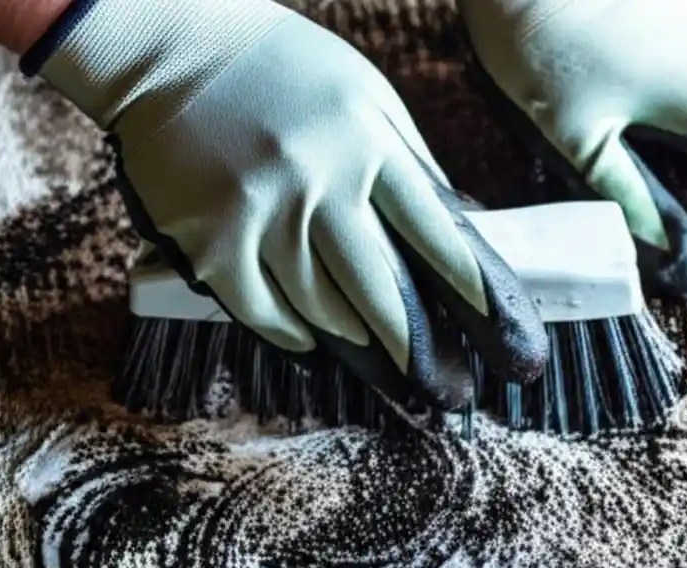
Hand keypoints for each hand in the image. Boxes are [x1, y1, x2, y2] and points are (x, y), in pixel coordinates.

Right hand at [24, 0, 547, 407]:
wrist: (173, 51)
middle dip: (427, 357)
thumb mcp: (368, 101)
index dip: (485, 304)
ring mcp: (261, 217)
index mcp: (371, 146)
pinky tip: (318, 348)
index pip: (443, 241)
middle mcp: (319, 184)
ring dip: (366, 355)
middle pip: (386, 295)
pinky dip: (297, 337)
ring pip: (327, 314)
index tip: (513, 350)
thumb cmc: (284, 75)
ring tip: (399, 388)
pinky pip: (265, 314)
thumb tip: (465, 227)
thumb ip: (413, 167)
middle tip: (455, 398)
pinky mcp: (210, 242)